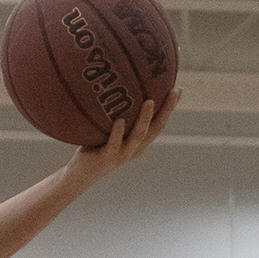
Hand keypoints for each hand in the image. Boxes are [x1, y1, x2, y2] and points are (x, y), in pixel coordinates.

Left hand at [66, 86, 180, 183]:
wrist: (81, 173)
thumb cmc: (94, 146)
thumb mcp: (107, 128)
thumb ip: (114, 112)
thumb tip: (115, 84)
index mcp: (139, 142)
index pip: (159, 123)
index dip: (169, 108)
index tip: (178, 89)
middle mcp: (135, 148)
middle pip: (156, 128)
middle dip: (166, 110)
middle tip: (172, 91)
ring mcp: (122, 154)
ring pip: (138, 136)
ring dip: (145, 118)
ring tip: (149, 101)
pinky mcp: (107, 157)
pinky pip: (114, 143)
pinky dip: (118, 132)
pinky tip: (120, 120)